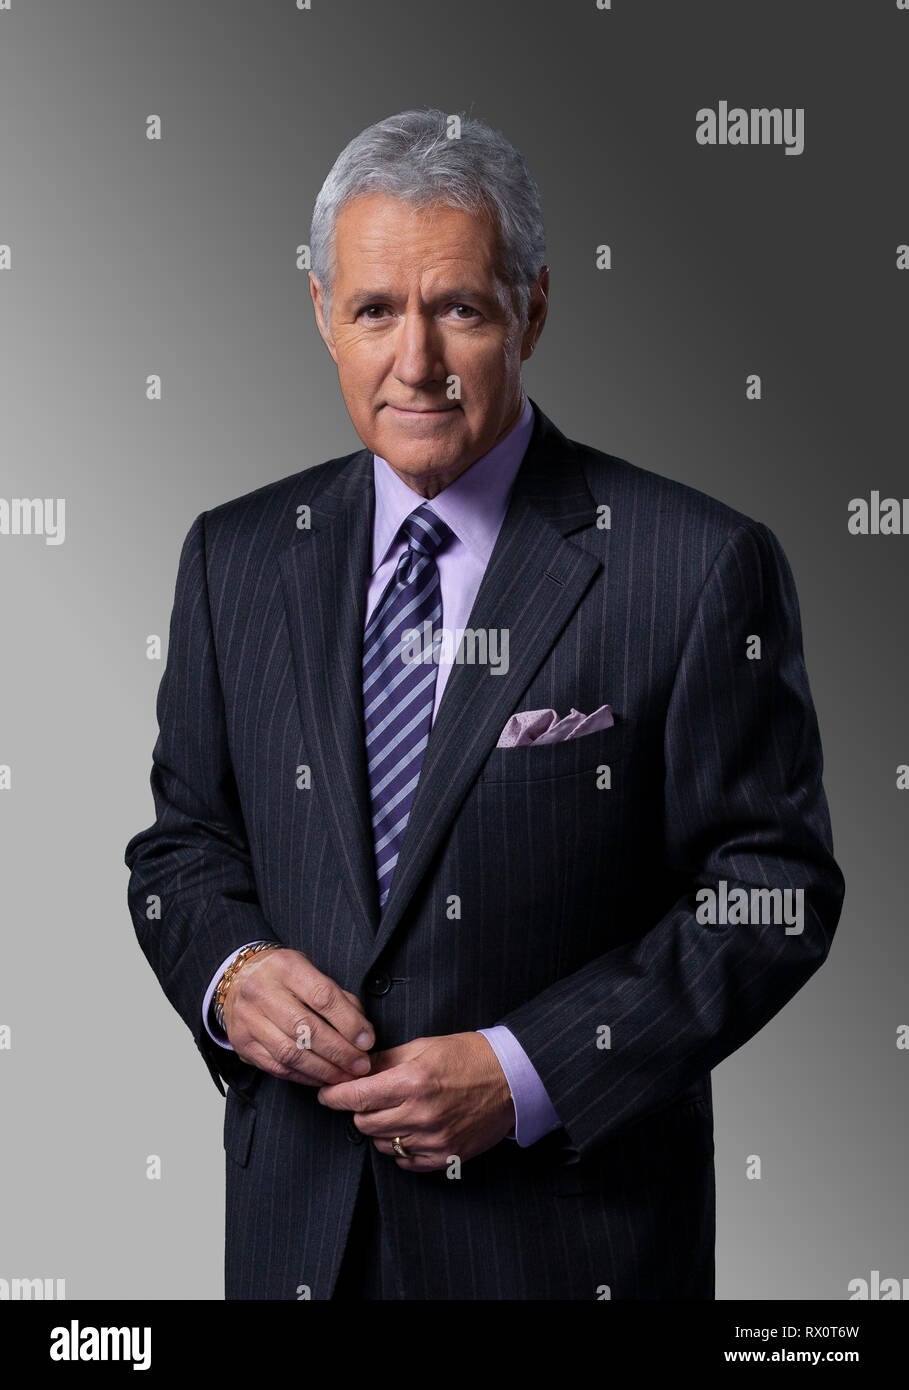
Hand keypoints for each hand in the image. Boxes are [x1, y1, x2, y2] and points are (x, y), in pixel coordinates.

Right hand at [222, 947, 374, 1085]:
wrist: (237, 979)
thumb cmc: (283, 976)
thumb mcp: (310, 971)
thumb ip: (337, 997)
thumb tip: (361, 1032)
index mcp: (285, 967)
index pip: (322, 996)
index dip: (348, 1022)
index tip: (367, 1040)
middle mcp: (261, 992)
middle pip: (305, 1029)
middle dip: (339, 1052)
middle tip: (361, 1064)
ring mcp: (248, 1020)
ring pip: (290, 1053)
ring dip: (324, 1070)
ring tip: (345, 1075)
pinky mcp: (242, 1044)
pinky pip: (277, 1067)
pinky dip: (304, 1077)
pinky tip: (322, 1078)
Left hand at [316, 1032, 515, 1171]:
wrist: (511, 1079)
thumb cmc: (469, 1056)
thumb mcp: (423, 1046)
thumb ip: (385, 1060)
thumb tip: (354, 1069)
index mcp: (413, 1082)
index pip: (356, 1096)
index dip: (335, 1095)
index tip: (327, 1094)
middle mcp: (421, 1113)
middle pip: (364, 1122)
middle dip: (359, 1109)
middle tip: (368, 1098)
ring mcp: (434, 1139)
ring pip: (382, 1144)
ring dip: (380, 1128)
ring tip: (395, 1111)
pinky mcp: (446, 1155)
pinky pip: (405, 1161)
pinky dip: (400, 1148)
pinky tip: (409, 1130)